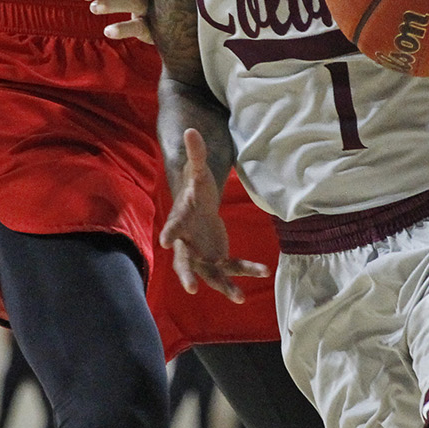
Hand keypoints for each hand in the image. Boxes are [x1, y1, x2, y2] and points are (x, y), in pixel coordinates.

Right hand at [157, 128, 267, 301]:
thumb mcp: (198, 172)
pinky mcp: (218, 261)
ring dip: (224, 286)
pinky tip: (264, 270)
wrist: (198, 211)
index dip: (170, 233)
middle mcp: (187, 244)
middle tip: (191, 289)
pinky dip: (247, 269)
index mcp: (181, 221)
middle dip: (188, 275)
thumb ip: (195, 154)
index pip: (173, 227)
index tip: (165, 242)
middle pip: (184, 263)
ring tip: (238, 297)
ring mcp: (202, 256)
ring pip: (210, 275)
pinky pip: (232, 268)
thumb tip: (190, 130)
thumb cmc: (195, 191)